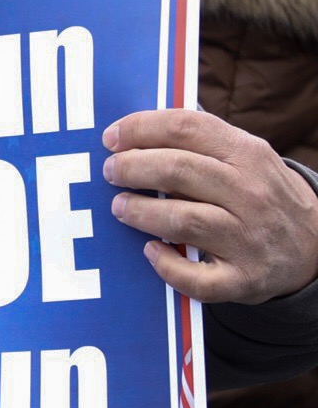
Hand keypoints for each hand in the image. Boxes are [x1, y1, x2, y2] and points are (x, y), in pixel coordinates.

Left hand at [103, 109, 317, 304]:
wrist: (316, 248)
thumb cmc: (260, 195)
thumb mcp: (246, 158)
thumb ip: (202, 142)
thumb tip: (137, 129)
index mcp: (249, 155)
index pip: (187, 128)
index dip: (141, 128)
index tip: (111, 138)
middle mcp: (252, 194)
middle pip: (178, 170)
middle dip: (132, 168)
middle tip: (110, 172)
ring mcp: (249, 239)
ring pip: (184, 220)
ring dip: (141, 212)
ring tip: (120, 206)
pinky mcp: (244, 279)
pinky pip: (198, 278)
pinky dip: (167, 266)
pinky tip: (151, 252)